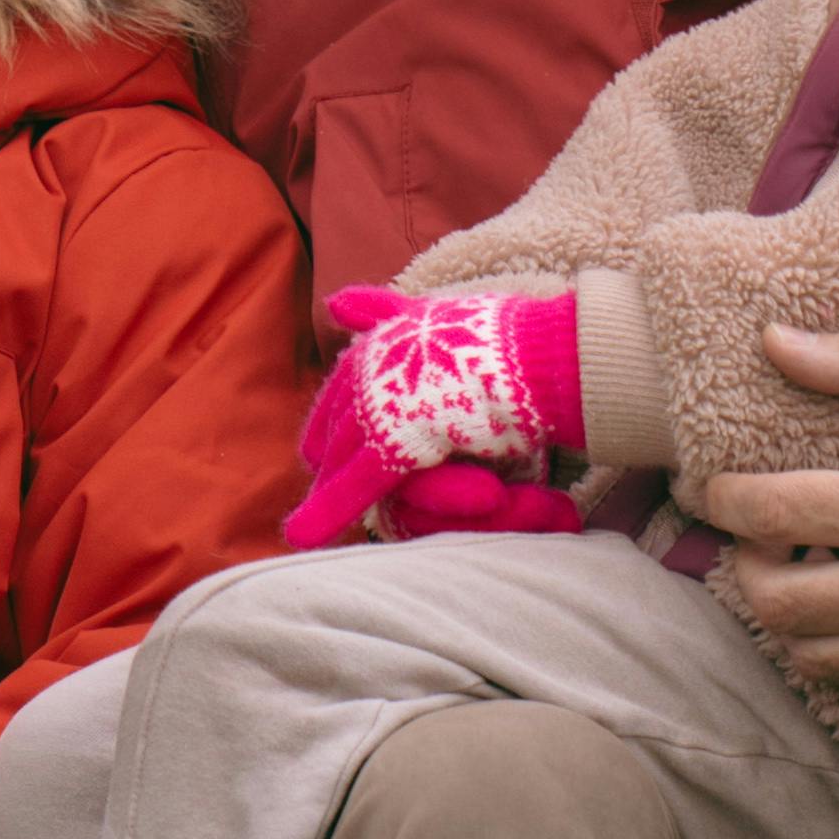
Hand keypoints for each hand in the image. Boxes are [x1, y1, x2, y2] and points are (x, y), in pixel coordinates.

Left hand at [284, 281, 590, 551]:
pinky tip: (300, 537)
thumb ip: (382, 309)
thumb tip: (334, 301)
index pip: (347, 384)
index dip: (334, 415)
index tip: (322, 441)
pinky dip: (328, 511)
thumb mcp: (431, 314)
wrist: (538, 354)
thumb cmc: (504, 339)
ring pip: (343, 456)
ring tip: (301, 530)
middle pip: (339, 423)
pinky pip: (357, 482)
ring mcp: (379, 402)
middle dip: (327, 456)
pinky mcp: (395, 439)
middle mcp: (370, 366)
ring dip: (323, 494)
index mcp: (380, 339)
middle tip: (315, 482)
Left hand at [702, 330, 838, 708]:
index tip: (712, 489)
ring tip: (805, 570)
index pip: (783, 512)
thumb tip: (776, 341)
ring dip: (787, 616)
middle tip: (757, 537)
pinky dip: (834, 659)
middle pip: (783, 602)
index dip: (727, 501)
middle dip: (747, 566)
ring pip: (814, 657)